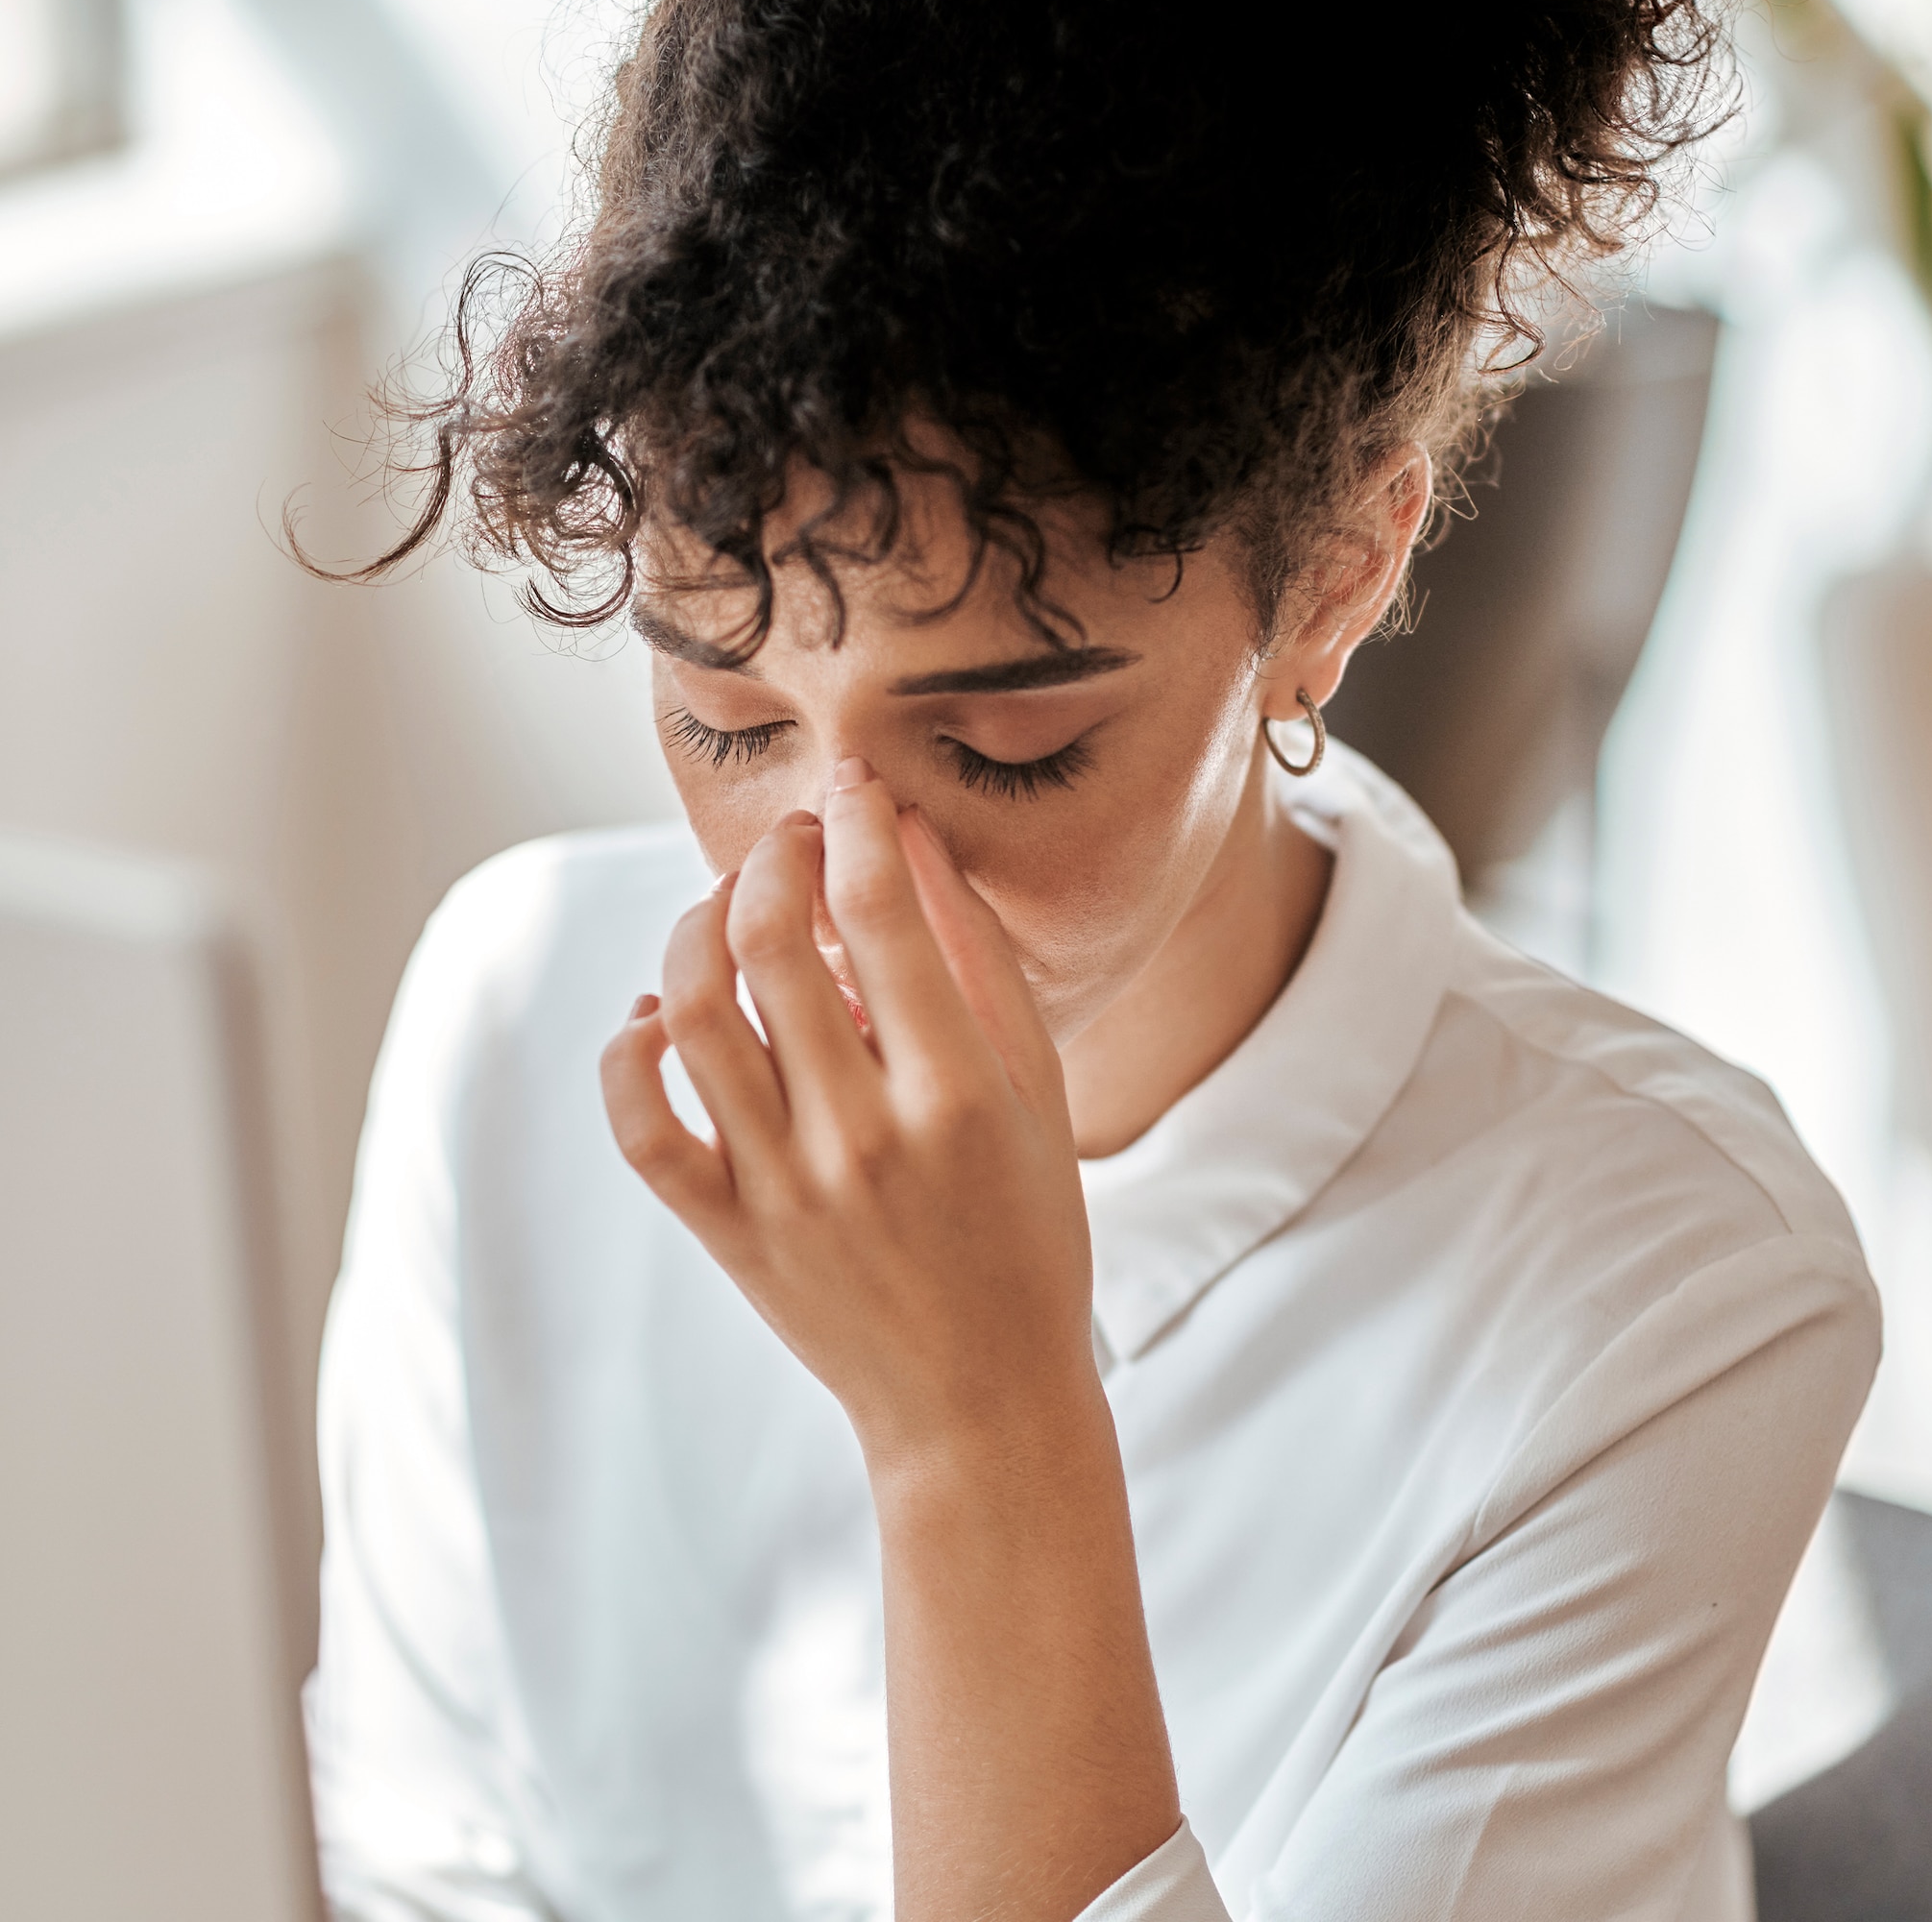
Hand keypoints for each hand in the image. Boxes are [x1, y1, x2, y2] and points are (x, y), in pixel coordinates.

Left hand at [600, 759, 1101, 1470]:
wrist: (978, 1401)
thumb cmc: (1027, 1238)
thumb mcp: (1039, 1093)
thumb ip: (979, 960)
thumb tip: (913, 840)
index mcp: (956, 1096)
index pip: (881, 911)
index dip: (860, 820)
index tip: (855, 788)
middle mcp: (860, 1138)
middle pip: (768, 941)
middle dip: (774, 857)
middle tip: (796, 841)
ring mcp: (781, 1190)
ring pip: (692, 1011)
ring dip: (697, 927)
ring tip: (730, 909)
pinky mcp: (727, 1233)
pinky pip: (639, 1124)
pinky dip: (633, 1048)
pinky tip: (665, 1014)